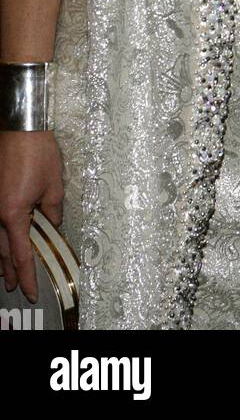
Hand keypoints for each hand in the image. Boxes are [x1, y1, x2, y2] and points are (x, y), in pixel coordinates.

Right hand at [0, 130, 63, 303]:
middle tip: (17, 287)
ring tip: (7, 274)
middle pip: (3, 252)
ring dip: (2, 258)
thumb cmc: (38, 153)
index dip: (27, 275)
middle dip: (11, 272)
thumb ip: (52, 212)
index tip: (31, 291)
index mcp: (14, 215)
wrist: (21, 128)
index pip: (21, 255)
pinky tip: (2, 243)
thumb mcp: (54, 186)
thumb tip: (52, 226)